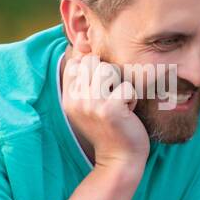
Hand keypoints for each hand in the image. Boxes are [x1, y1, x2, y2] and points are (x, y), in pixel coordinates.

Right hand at [62, 52, 149, 171]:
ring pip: (110, 70)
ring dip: (120, 86)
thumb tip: (83, 39)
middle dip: (110, 76)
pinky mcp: (109, 109)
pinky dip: (132, 99)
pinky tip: (127, 114)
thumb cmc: (110, 127)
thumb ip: (85, 74)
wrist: (119, 159)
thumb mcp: (90, 100)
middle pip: (95, 61)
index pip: (79, 60)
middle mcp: (75, 98)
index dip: (96, 70)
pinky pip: (127, 86)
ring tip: (119, 105)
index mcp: (68, 95)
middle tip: (112, 99)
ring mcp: (90, 104)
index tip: (102, 93)